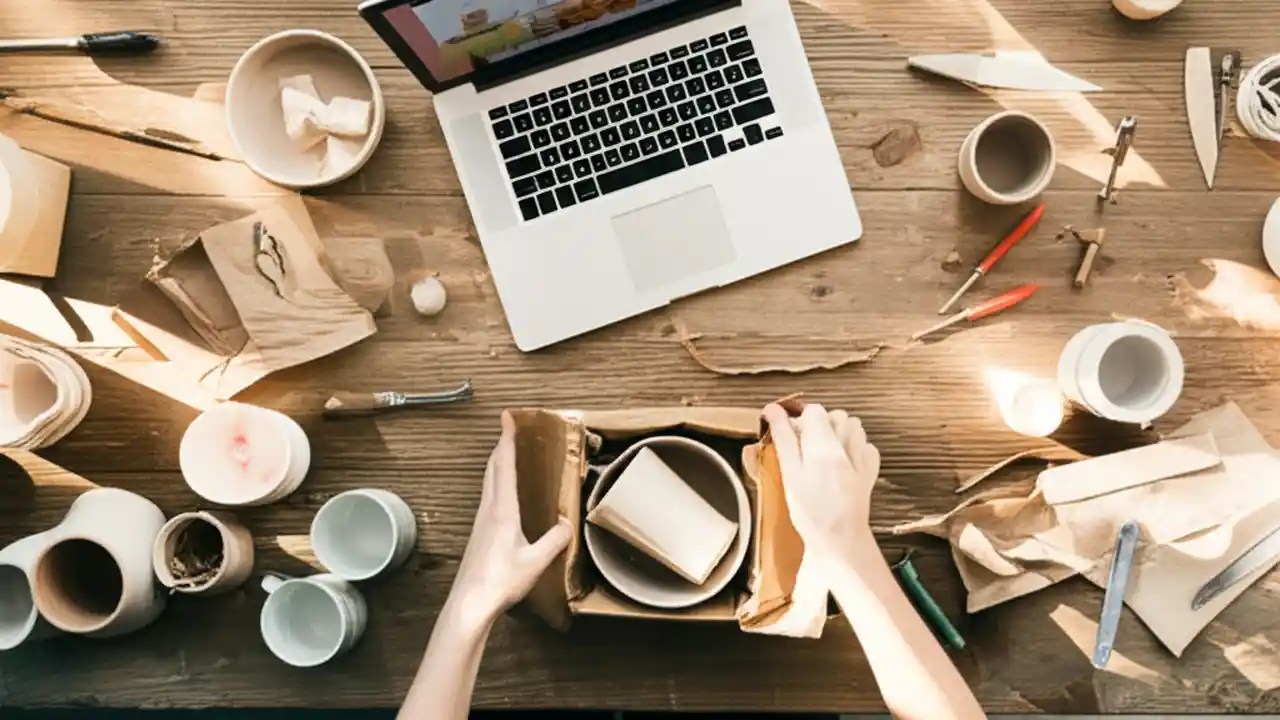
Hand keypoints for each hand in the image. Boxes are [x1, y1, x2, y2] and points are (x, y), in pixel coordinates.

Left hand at [447, 411, 571, 628]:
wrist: (470, 603)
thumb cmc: (501, 580)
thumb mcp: (536, 560)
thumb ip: (555, 540)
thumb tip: (566, 524)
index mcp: (502, 509)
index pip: (504, 465)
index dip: (507, 439)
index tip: (507, 417)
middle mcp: (488, 510)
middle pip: (492, 469)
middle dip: (502, 446)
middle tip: (510, 430)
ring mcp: (481, 522)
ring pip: (488, 483)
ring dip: (498, 464)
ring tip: (508, 456)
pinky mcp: (479, 534)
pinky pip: (489, 498)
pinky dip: (497, 483)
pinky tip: (504, 495)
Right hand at [763, 403, 880, 559]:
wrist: (841, 541)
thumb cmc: (810, 511)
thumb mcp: (790, 475)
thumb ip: (784, 439)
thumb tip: (773, 409)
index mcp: (825, 445)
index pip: (815, 410)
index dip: (801, 418)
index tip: (791, 434)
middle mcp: (848, 446)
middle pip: (836, 416)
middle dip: (820, 425)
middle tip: (805, 447)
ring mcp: (862, 458)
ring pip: (854, 427)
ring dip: (839, 433)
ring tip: (824, 453)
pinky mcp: (870, 472)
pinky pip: (866, 446)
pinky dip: (856, 447)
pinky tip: (843, 463)